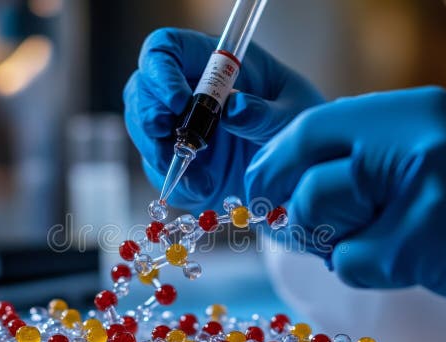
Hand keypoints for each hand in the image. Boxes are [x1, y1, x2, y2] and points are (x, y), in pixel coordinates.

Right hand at [123, 27, 323, 210]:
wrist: (303, 170)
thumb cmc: (301, 125)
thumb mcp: (294, 114)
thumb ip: (264, 111)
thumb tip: (234, 106)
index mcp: (213, 63)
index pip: (166, 49)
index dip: (161, 70)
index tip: (178, 100)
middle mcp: (188, 91)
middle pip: (142, 89)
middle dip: (147, 113)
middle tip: (165, 134)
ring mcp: (179, 127)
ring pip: (143, 129)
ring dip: (156, 150)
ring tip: (189, 169)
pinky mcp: (180, 162)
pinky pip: (159, 168)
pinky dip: (173, 180)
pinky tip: (200, 187)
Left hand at [245, 87, 445, 341]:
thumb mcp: (430, 162)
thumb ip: (364, 160)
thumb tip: (278, 182)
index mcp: (416, 111)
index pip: (316, 126)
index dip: (275, 160)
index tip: (258, 186)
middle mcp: (418, 136)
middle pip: (309, 173)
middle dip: (297, 210)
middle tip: (306, 228)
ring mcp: (423, 186)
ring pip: (322, 216)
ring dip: (338, 245)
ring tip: (389, 244)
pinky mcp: (425, 238)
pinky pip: (350, 263)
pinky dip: (366, 273)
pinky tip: (412, 267)